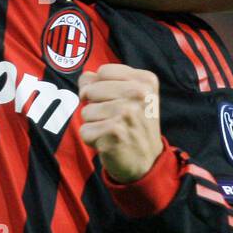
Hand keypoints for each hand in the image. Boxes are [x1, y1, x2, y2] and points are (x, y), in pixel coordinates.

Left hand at [78, 64, 162, 182]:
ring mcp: (127, 113)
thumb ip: (104, 81)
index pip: (103, 71)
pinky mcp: (114, 132)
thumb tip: (84, 78)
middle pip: (90, 90)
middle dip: (95, 106)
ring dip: (94, 124)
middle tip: (115, 119)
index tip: (114, 100)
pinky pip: (85, 130)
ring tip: (113, 131)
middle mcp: (139, 94)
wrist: (148, 161)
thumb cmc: (134, 125)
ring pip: (86, 111)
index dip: (100, 86)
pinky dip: (92, 139)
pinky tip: (109, 142)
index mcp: (145, 81)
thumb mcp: (130, 97)